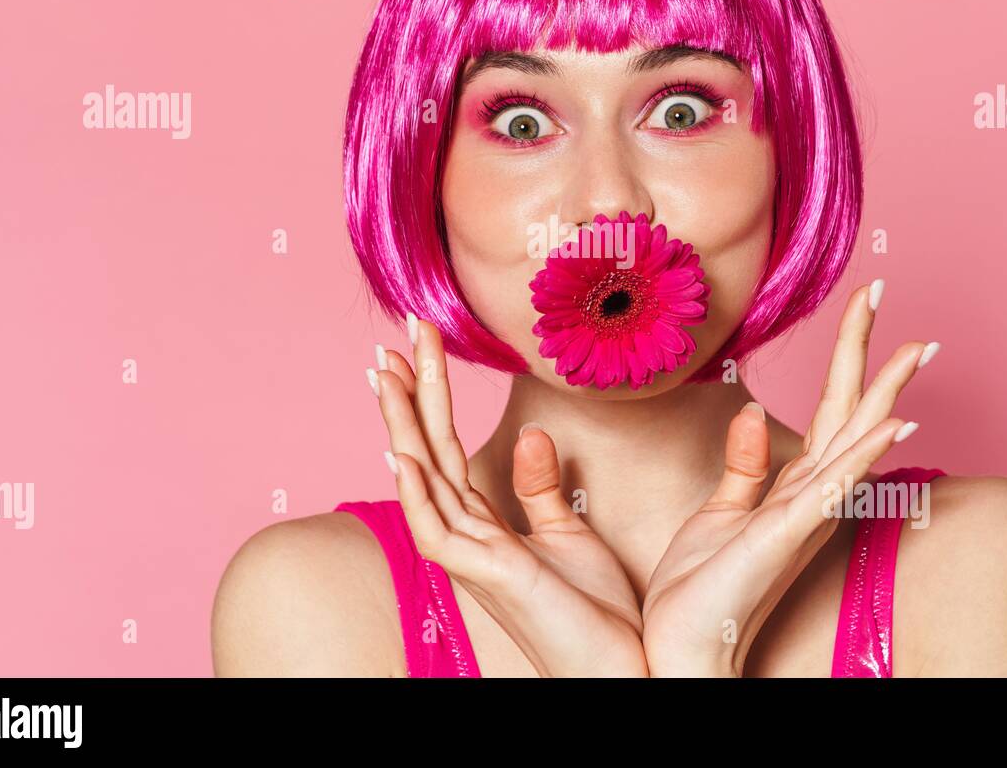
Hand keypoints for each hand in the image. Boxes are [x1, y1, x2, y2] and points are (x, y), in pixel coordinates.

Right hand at [370, 314, 647, 676]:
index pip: (448, 446)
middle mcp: (468, 536)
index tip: (421, 345)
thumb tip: (532, 432)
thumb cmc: (595, 612)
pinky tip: (404, 452)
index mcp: (485, 524)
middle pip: (429, 450)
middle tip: (398, 335)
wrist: (619, 670)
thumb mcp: (569, 534)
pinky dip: (418, 492)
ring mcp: (472, 558)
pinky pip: (439, 531)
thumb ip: (541, 486)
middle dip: (412, 391)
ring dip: (402, 425)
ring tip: (387, 370)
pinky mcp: (490, 578)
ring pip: (424, 479)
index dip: (433, 395)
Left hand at [640, 280, 937, 675]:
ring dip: (886, 390)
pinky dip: (866, 451)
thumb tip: (752, 412)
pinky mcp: (786, 532)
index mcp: (795, 487)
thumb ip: (743, 465)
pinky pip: (833, 483)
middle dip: (869, 350)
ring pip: (853, 438)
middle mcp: (811, 496)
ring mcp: (805, 514)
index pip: (830, 409)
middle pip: (848, 409)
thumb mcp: (720, 512)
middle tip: (883, 290)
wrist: (683, 643)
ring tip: (917, 344)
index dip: (848, 355)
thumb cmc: (703, 587)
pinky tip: (896, 420)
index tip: (864, 304)